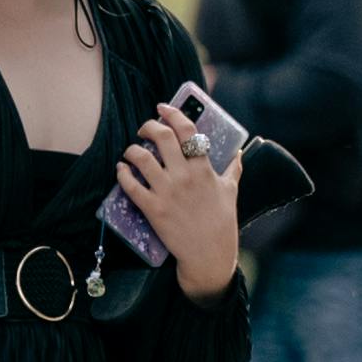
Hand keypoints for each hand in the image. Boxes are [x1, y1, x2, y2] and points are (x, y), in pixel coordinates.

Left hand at [120, 100, 241, 292]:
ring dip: (132, 150)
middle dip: (149, 126)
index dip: (173, 114)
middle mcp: (184, 176)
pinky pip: (130, 186)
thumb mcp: (231, 191)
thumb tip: (239, 152)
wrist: (208, 254)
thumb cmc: (222, 222)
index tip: (163, 107)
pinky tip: (122, 170)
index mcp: (203, 169)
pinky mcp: (153, 209)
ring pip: (141, 158)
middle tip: (145, 128)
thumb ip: (233, 169)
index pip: (187, 130)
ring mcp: (166, 192)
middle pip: (161, 137)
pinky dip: (123, 173)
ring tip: (131, 151)